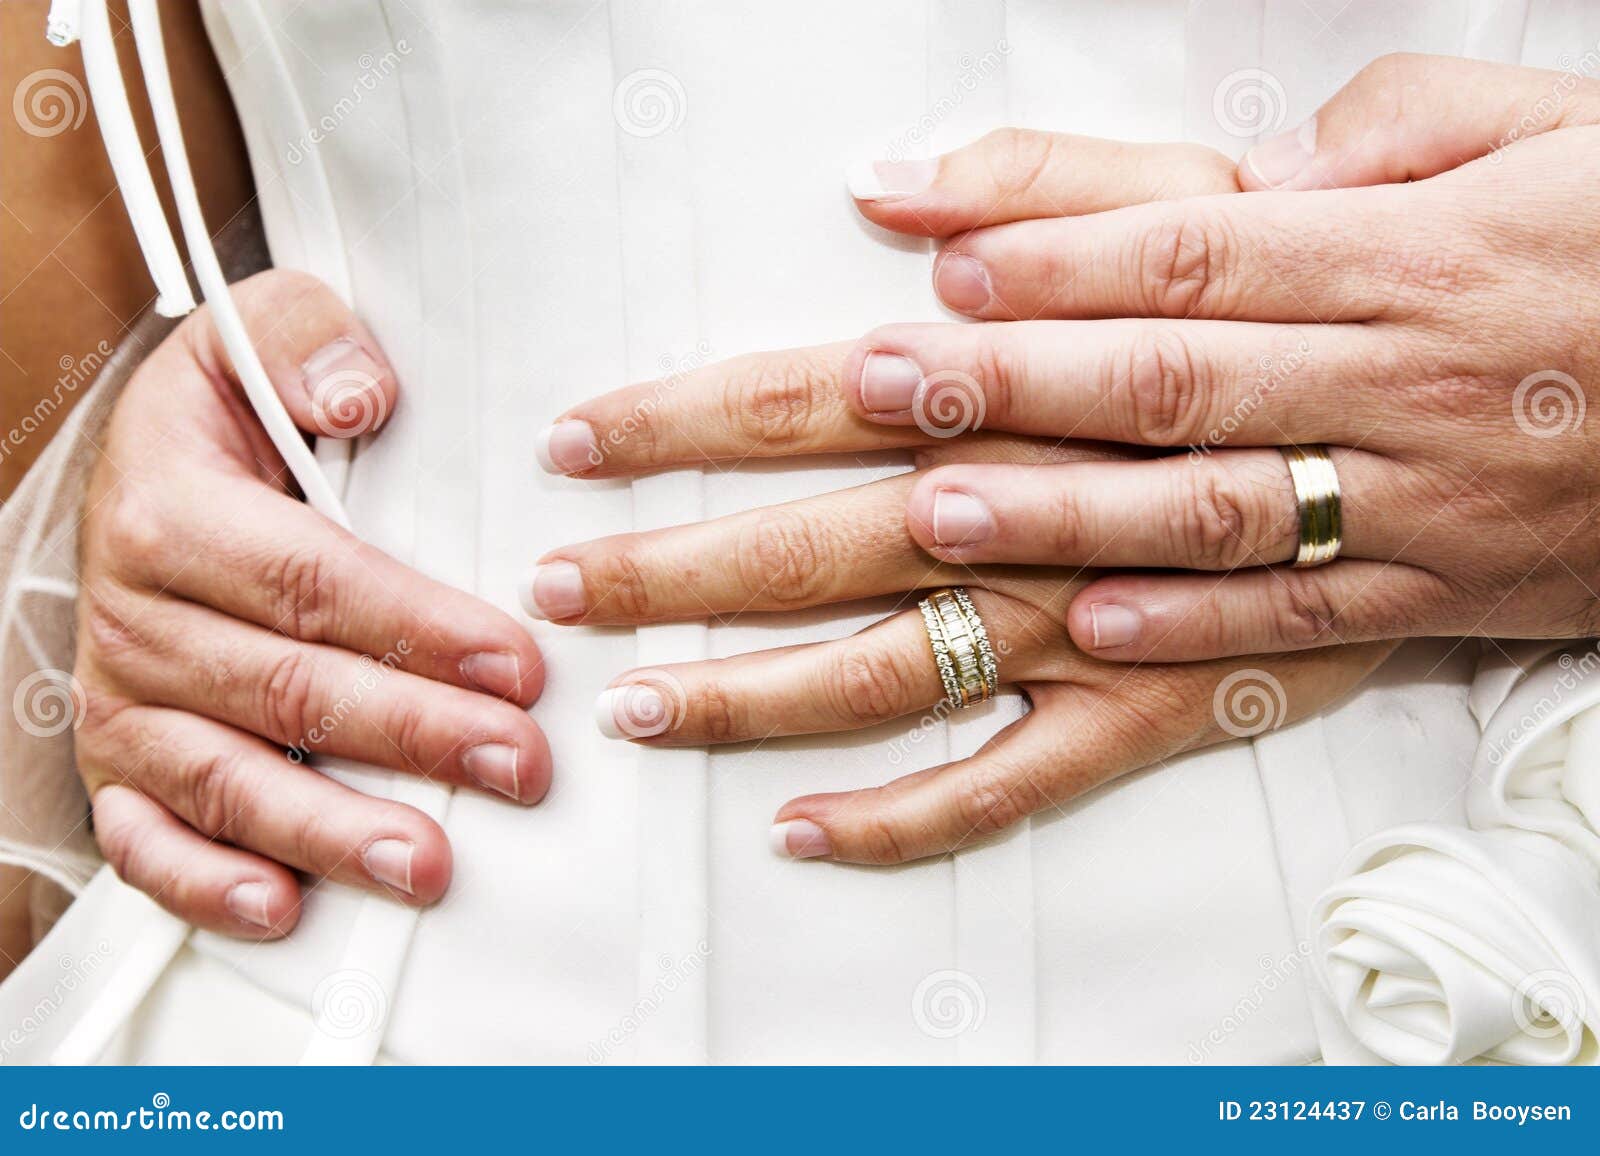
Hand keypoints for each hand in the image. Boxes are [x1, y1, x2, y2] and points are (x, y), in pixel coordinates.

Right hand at [75, 270, 550, 936]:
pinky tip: (284, 905)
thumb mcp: (250, 336)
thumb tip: (362, 391)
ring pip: (230, 779)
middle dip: (416, 732)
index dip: (418, 627)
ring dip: (335, 828)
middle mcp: (140, 620)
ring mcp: (129, 705)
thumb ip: (304, 339)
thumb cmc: (221, 421)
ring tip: (429, 861)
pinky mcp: (125, 767)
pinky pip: (148, 843)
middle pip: (291, 689)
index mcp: (173, 514)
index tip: (515, 662)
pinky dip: (209, 884)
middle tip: (517, 763)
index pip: (312, 581)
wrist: (141, 480)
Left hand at [525, 133, 1391, 863]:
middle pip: (827, 534)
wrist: (1561, 400)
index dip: (693, 412)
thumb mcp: (1215, 183)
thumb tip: (887, 188)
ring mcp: (1111, 612)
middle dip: (677, 561)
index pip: (828, 384)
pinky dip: (917, 813)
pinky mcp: (1180, 702)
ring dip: (756, 694)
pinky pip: (1028, 777)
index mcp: (1048, 360)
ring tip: (634, 707)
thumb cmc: (1361, 277)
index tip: (582, 434)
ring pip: (902, 667)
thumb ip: (1046, 177)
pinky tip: (808, 832)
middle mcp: (1057, 493)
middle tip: (556, 582)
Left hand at [840, 55, 1599, 662]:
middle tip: (876, 383)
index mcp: (1411, 256)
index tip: (943, 262)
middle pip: (1172, 382)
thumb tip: (1259, 164)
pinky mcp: (1444, 596)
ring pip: (1216, 512)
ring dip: (1066, 517)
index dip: (1065, 260)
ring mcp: (1418, 502)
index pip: (1201, 257)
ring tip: (935, 512)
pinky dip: (1194, 629)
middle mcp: (1397, 383)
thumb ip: (1398, 129)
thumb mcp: (1551, 135)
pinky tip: (1087, 630)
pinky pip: (1305, 619)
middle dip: (1013, 383)